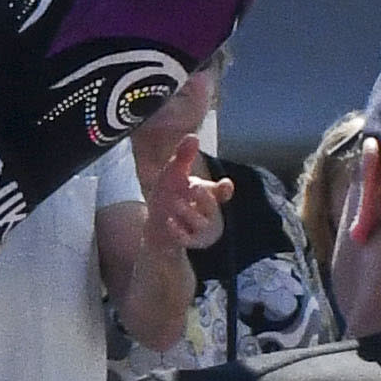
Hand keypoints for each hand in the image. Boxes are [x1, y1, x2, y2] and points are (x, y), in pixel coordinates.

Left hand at [133, 121, 231, 254]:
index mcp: (210, 194)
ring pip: (200, 223)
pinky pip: (188, 239)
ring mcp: (202, 230)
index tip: (225, 185)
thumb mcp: (174, 175)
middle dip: (204, 197)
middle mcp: (210, 213)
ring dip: (187, 212)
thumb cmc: (169, 197)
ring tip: (174, 202)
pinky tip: (169, 221)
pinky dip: (179, 230)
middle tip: (193, 186)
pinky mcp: (190, 243)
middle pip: (212, 206)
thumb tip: (193, 136)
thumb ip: (183, 157)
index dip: (225, 189)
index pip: (223, 192)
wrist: (155, 227)